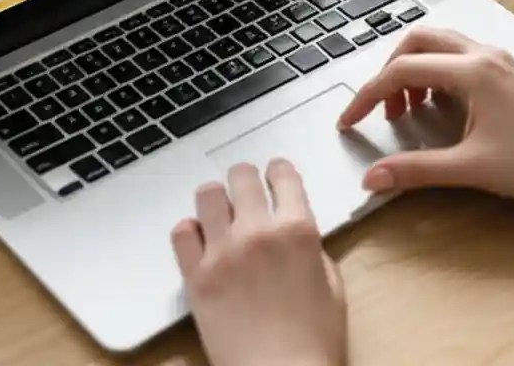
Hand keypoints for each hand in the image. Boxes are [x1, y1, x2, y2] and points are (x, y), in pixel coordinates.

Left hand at [171, 160, 346, 365]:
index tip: (274, 175)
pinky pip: (181, 231)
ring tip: (220, 215)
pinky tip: (201, 241)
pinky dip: (190, 230)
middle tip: (246, 191)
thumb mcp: (332, 288)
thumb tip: (296, 234)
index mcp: (298, 231)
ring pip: (206, 194)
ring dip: (216, 200)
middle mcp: (257, 232)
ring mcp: (222, 251)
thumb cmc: (313, 342)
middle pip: (241, 175)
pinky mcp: (195, 275)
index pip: (283, 175)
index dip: (278, 171)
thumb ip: (312, 250)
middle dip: (245, 179)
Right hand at [338, 26, 513, 202]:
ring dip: (412, 69)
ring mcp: (497, 59)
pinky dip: (435, 72)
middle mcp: (483, 55)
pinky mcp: (504, 70)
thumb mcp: (469, 169)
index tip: (350, 121)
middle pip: (416, 40)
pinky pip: (457, 55)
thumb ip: (415, 170)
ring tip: (406, 109)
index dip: (367, 97)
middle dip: (388, 71)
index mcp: (473, 72)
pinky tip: (436, 106)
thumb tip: (373, 178)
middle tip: (381, 108)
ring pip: (437, 43)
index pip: (401, 71)